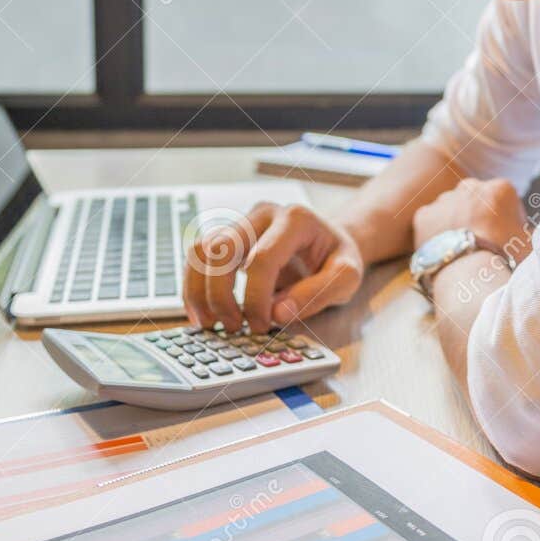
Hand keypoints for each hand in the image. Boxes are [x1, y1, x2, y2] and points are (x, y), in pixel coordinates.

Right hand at [183, 201, 364, 332]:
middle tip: (233, 327)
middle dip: (220, 294)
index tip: (260, 326)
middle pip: (222, 248)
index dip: (255, 298)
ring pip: (202, 250)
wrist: (329, 242)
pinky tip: (201, 313)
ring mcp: (242, 222)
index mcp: (296, 219)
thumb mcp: (347, 278)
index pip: (263, 258)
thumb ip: (317, 294)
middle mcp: (263, 214)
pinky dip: (193, 287)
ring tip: (209, 323)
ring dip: (199, 291)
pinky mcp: (227, 236)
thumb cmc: (336, 259)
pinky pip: (197, 257)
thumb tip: (278, 313)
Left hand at [412, 176, 530, 265]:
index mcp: (501, 188)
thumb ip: (529, 231)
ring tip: (462, 251)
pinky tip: (445, 250)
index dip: (507, 220)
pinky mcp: (423, 215)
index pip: (505, 199)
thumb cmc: (506, 260)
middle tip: (483, 243)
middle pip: (476, 200)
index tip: (506, 237)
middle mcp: (470, 186)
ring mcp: (444, 199)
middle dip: (479, 215)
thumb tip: (530, 233)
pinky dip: (435, 232)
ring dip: (456, 222)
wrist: (470, 275)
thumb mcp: (531, 242)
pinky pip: (430, 221)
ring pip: (451, 208)